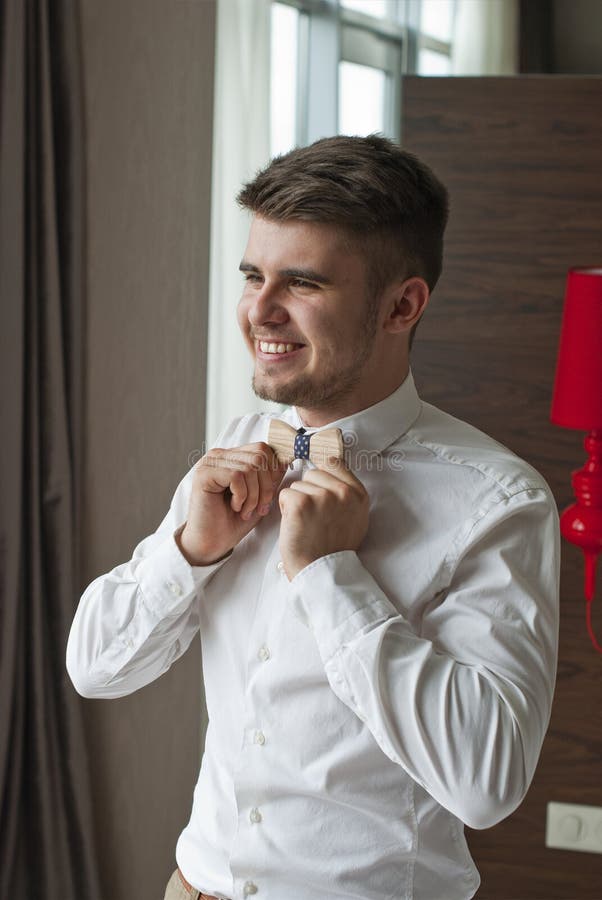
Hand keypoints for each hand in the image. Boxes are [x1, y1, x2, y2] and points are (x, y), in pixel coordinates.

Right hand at [178, 442, 287, 564]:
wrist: (211, 543)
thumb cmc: (233, 522)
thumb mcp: (260, 497)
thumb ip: (270, 477)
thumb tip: (286, 459)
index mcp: (233, 457)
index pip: (262, 449)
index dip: (272, 472)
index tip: (268, 497)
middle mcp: (220, 456)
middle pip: (259, 455)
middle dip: (266, 485)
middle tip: (259, 507)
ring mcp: (210, 463)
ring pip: (250, 466)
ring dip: (253, 494)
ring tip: (245, 510)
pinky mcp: (204, 473)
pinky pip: (236, 475)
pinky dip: (242, 495)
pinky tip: (234, 507)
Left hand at [278, 456, 369, 579]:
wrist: (321, 572)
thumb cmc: (334, 548)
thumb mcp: (355, 518)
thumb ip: (347, 494)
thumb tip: (329, 468)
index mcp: (358, 494)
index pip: (334, 463)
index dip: (321, 476)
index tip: (317, 491)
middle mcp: (344, 493)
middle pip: (313, 473)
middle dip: (308, 490)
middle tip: (313, 516)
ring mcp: (323, 497)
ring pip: (298, 484)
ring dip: (296, 501)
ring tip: (306, 523)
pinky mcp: (302, 504)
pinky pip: (285, 494)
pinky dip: (284, 509)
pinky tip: (295, 525)